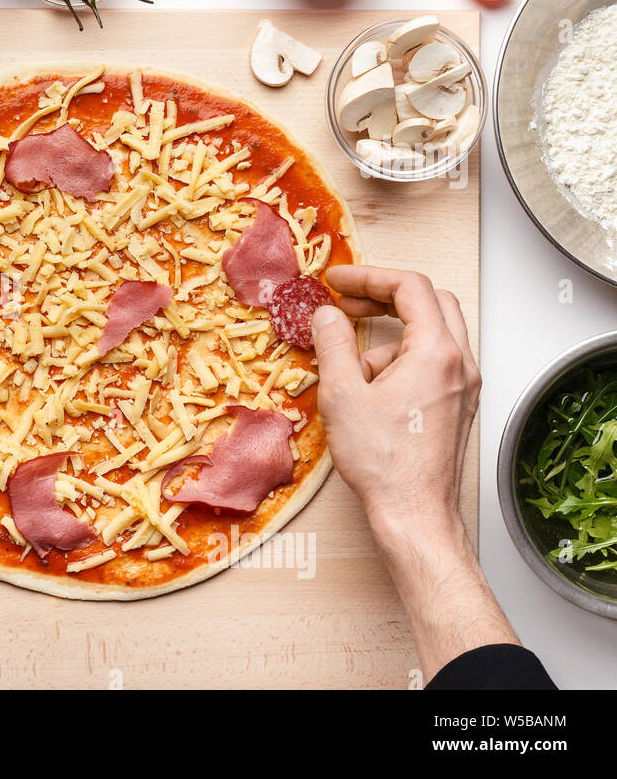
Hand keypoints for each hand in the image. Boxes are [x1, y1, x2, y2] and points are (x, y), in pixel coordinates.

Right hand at [311, 265, 514, 679]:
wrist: (414, 514)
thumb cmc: (383, 462)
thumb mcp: (343, 395)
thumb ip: (333, 345)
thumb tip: (326, 315)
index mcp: (437, 352)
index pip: (410, 288)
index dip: (369, 277)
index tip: (336, 282)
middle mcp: (460, 363)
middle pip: (431, 302)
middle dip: (386, 296)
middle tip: (348, 304)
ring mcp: (464, 385)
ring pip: (433, 332)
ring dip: (392, 331)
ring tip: (353, 362)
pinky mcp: (458, 405)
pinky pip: (434, 362)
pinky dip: (402, 358)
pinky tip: (371, 388)